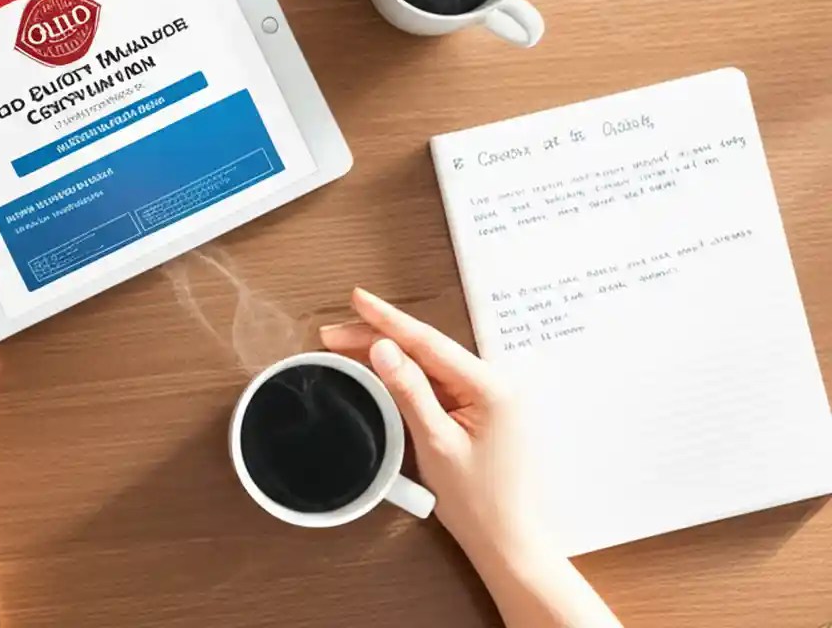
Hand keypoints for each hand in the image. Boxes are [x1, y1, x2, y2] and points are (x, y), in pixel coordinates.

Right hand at [320, 288, 540, 556]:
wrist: (507, 541)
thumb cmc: (479, 501)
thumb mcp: (436, 442)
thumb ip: (410, 391)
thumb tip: (384, 350)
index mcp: (491, 387)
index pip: (428, 342)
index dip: (388, 318)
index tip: (358, 299)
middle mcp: (494, 384)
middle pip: (426, 349)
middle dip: (378, 338)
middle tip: (333, 333)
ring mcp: (487, 397)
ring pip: (429, 366)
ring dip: (389, 357)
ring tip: (346, 348)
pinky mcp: (480, 411)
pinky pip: (437, 385)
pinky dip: (406, 377)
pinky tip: (379, 371)